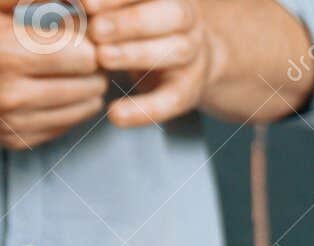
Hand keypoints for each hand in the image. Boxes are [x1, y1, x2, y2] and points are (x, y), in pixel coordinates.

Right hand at [0, 8, 106, 148]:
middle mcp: (12, 94)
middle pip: (90, 85)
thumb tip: (80, 2)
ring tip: (73, 73)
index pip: (85, 57)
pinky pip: (64, 126)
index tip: (80, 38)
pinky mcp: (15, 139)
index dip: (87, 44)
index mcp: (9, 55)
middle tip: (80, 57)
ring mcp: (13, 122)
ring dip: (86, 90)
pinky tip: (55, 92)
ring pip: (84, 109)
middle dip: (91, 69)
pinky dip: (67, 110)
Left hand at [83, 0, 216, 125]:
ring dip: (137, 54)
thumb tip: (67, 7)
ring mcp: (193, 56)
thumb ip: (96, 8)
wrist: (183, 60)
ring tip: (102, 58)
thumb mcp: (120, 10)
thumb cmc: (136, 27)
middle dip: (131, 23)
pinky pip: (173, 99)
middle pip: (174, 15)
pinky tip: (116, 115)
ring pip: (177, 52)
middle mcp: (187, 22)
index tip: (87, 5)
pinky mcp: (188, 90)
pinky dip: (145, 109)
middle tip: (95, 31)